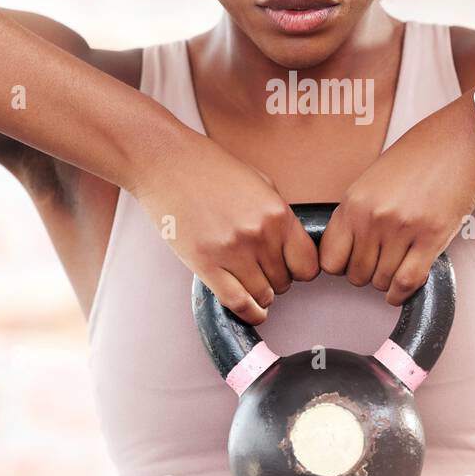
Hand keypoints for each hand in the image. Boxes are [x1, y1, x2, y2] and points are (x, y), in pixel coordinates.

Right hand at [132, 128, 319, 324]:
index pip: (307, 263)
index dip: (300, 270)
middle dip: (277, 280)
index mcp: (278, 213)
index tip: (290, 268)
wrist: (167, 163)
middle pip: (285, 281)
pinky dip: (249, 312)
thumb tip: (291, 245)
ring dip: (261, 295)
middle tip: (262, 270)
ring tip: (251, 282)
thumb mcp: (260, 183)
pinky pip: (237, 302)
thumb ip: (279, 216)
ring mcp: (232, 251)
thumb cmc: (210, 169)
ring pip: (264, 295)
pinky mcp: (205, 264)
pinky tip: (251, 310)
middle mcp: (259, 234)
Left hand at [319, 96, 474, 305]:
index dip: (340, 265)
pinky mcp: (431, 238)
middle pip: (355, 274)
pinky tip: (401, 290)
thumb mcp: (373, 177)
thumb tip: (349, 244)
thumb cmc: (422, 153)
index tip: (350, 262)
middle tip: (378, 263)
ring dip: (387, 281)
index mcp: (354, 201)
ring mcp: (402, 230)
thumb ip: (358, 211)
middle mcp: (373, 218)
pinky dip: (401, 293)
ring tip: (395, 267)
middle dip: (366, 274)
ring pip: (381, 281)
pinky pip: (407, 282)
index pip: (330, 258)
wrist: (463, 140)